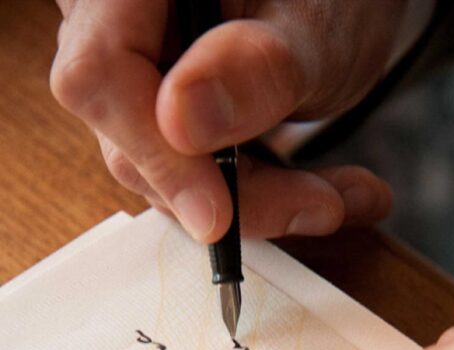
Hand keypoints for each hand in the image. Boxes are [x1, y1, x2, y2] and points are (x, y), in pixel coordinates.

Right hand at [50, 0, 402, 240]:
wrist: (343, 3)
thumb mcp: (313, 30)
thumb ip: (254, 70)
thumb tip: (179, 124)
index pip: (99, 78)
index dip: (155, 157)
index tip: (217, 213)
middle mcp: (116, 28)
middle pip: (135, 143)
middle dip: (234, 195)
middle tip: (321, 206)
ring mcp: (139, 79)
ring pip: (168, 177)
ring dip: (261, 206)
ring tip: (339, 198)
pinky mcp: (166, 120)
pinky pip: (195, 179)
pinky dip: (263, 199)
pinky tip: (323, 194)